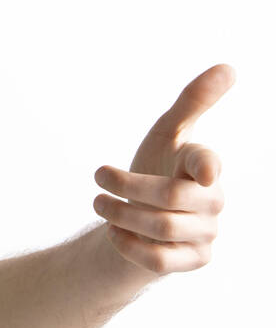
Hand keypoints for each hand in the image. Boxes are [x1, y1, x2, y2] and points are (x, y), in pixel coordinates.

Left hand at [92, 63, 234, 274]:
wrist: (139, 217)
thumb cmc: (156, 168)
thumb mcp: (166, 133)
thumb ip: (193, 101)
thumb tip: (228, 67)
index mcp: (202, 165)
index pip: (206, 161)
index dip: (205, 164)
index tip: (202, 170)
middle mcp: (211, 200)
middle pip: (171, 196)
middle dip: (127, 186)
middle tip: (99, 178)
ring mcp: (206, 233)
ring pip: (162, 228)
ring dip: (120, 214)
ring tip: (99, 204)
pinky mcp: (194, 260)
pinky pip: (161, 260)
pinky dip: (130, 246)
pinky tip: (115, 234)